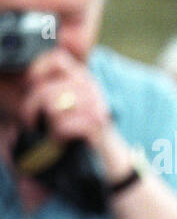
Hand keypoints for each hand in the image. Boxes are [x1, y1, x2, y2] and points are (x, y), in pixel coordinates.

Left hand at [9, 47, 132, 178]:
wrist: (109, 160)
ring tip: (50, 130)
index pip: (57, 58)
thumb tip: (26, 77)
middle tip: (32, 120)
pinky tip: (62, 139)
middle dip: (31, 106)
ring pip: (53, 104)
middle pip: (46, 88)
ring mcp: (96, 107)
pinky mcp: (97, 126)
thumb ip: (50, 89)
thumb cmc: (80, 133)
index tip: (32, 86)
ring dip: (46, 122)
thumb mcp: (65, 105)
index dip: (38, 70)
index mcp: (82, 78)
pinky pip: (63, 124)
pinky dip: (57, 134)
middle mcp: (91, 88)